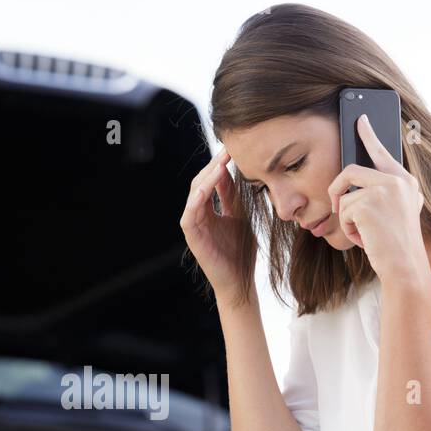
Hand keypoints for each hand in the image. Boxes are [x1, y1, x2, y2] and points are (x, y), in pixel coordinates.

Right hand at [180, 146, 256, 306]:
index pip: (211, 180)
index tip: (234, 149)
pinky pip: (189, 215)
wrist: (240, 281)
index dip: (220, 164)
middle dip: (214, 165)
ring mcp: (194, 226)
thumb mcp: (240, 216)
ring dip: (207, 178)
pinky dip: (196, 200)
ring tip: (221, 164)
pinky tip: (207, 188)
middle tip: (228, 149)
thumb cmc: (241, 251)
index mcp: (209, 209)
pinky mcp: (192, 238)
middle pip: (200, 183)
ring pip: (195, 195)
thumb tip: (230, 170)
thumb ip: (232, 196)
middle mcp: (198, 215)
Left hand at [327, 114, 428, 287]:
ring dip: (349, 219)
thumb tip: (355, 187)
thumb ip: (386, 194)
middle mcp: (397, 181)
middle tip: (339, 206)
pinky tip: (366, 239)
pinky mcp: (368, 203)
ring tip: (366, 233)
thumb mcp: (399, 213)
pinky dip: (350, 230)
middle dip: (338, 191)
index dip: (369, 134)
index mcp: (405, 182)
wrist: (404, 265)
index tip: (360, 119)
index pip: (382, 151)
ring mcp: (384, 190)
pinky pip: (345, 211)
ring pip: (346, 196)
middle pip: (351, 171)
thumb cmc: (397, 244)